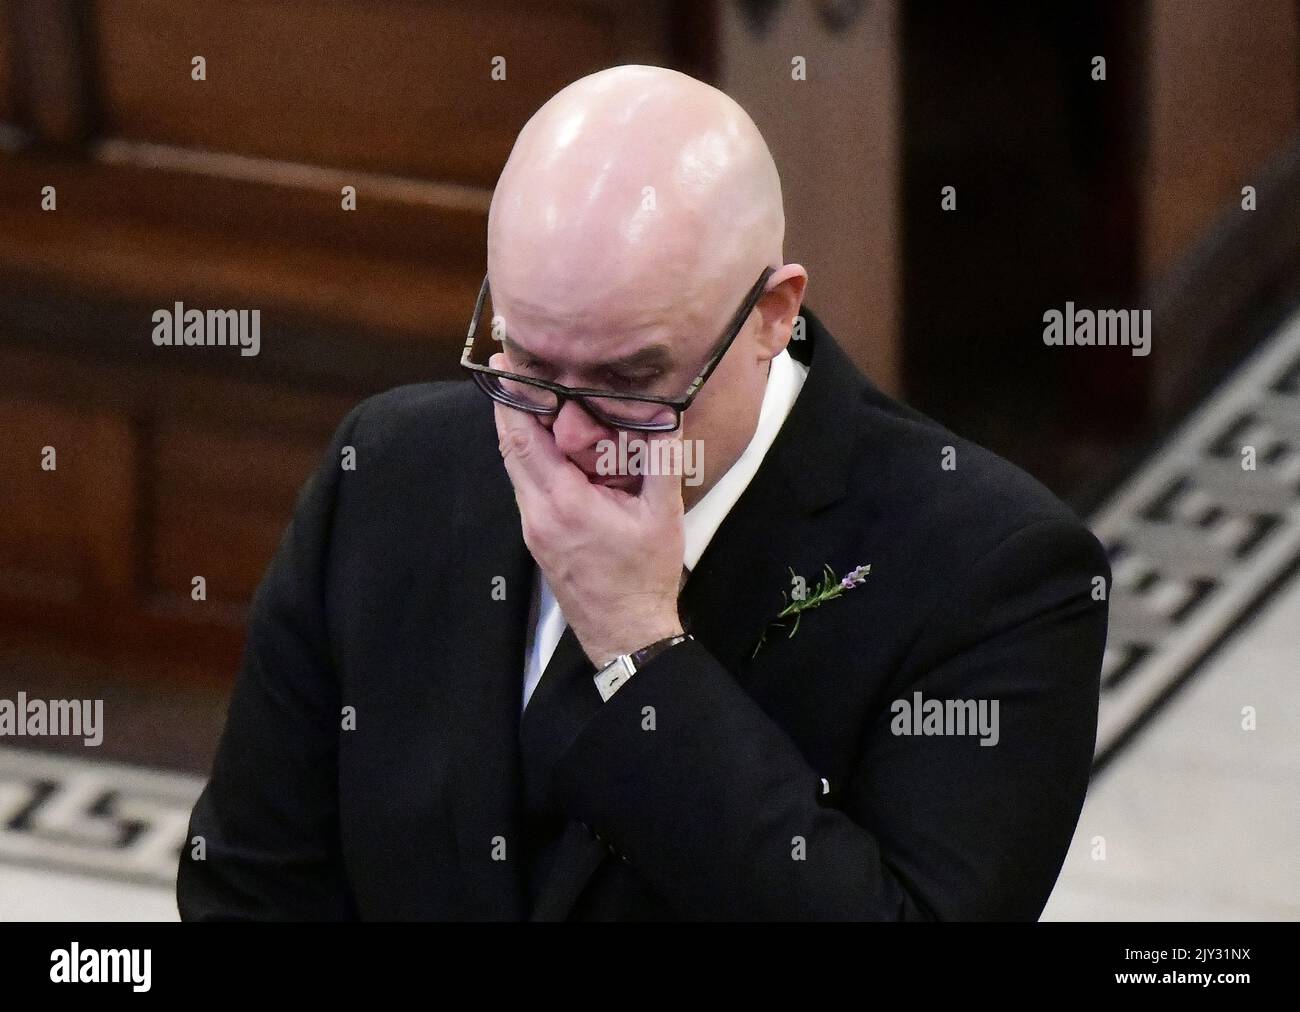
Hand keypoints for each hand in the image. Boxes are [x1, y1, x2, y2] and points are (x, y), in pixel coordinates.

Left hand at [493, 391, 685, 668]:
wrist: (625, 633)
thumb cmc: (645, 576)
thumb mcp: (662, 514)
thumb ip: (661, 459)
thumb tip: (665, 414)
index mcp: (564, 501)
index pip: (526, 437)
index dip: (514, 398)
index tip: (506, 365)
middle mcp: (537, 513)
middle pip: (511, 447)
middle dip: (509, 406)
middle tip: (510, 370)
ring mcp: (533, 528)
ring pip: (516, 467)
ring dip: (520, 432)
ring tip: (529, 399)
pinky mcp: (537, 539)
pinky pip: (526, 487)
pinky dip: (531, 458)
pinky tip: (548, 446)